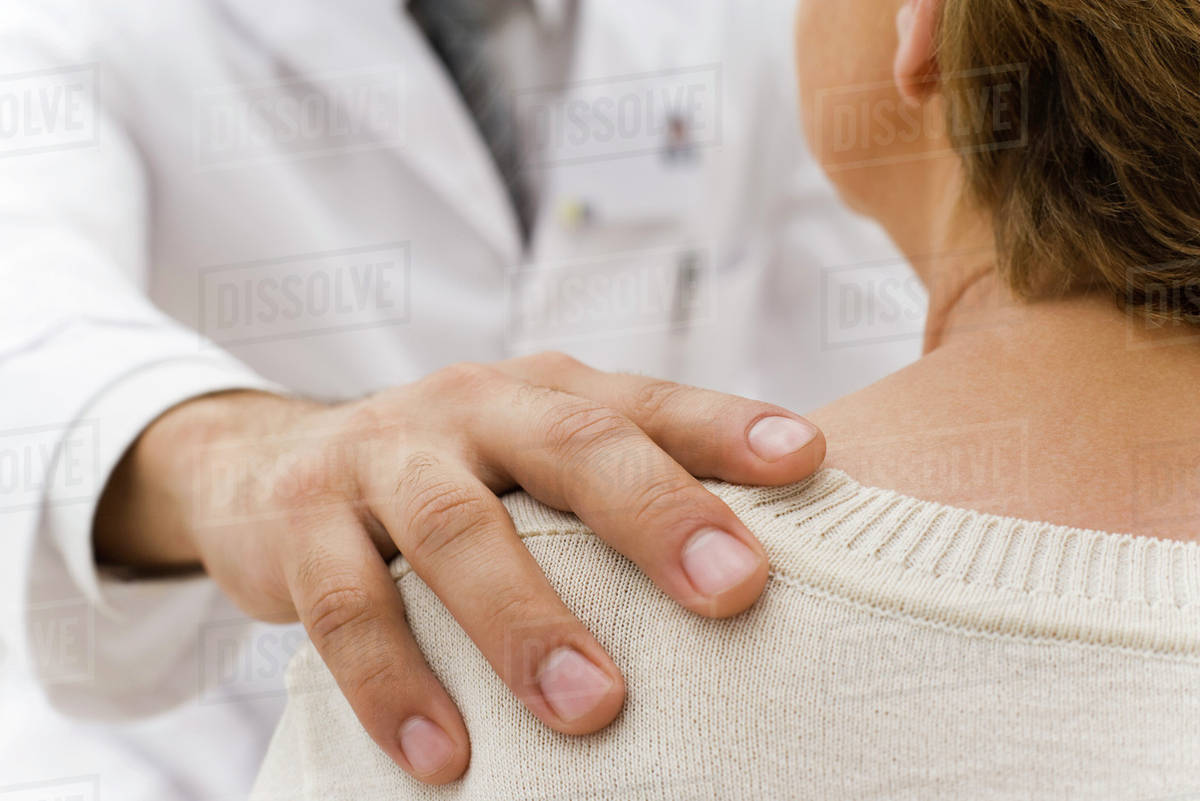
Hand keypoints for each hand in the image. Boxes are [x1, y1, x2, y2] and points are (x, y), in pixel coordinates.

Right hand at [95, 352, 823, 783]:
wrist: (274, 467)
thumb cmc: (450, 476)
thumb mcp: (528, 464)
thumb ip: (619, 491)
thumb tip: (756, 564)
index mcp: (542, 393)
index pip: (644, 401)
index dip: (725, 427)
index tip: (808, 463)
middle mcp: (469, 407)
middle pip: (568, 444)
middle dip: (653, 514)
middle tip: (732, 590)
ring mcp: (381, 456)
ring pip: (455, 528)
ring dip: (525, 621)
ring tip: (595, 708)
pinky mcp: (298, 522)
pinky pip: (345, 605)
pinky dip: (394, 682)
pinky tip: (444, 756)